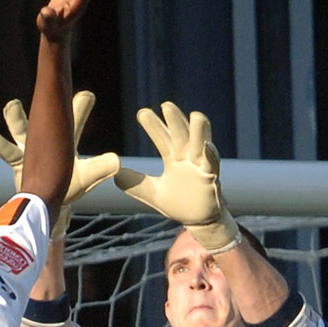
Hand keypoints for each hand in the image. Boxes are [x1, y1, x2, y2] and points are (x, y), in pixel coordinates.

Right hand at [0, 92, 120, 236]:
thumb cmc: (68, 186)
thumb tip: (117, 162)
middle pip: (45, 112)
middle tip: (48, 78)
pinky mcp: (17, 161)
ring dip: (15, 117)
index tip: (85, 88)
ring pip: (20, 127)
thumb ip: (101, 168)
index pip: (78, 114)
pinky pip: (8, 151)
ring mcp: (29, 145)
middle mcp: (46, 134)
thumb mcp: (87, 177)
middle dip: (46, 97)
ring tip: (11, 105)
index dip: (82, 103)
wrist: (46, 200)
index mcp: (67, 134)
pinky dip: (0, 144)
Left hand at [115, 102, 239, 252]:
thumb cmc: (178, 204)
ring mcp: (201, 166)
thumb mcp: (153, 194)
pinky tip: (207, 146)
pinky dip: (211, 155)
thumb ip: (136, 185)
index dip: (154, 126)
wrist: (198, 221)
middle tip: (166, 104)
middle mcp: (188, 158)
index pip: (163, 138)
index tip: (143, 113)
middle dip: (174, 121)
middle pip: (181, 136)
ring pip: (200, 144)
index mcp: (174, 159)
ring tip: (196, 115)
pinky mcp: (212, 178)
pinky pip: (212, 165)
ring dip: (199, 131)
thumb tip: (114, 175)